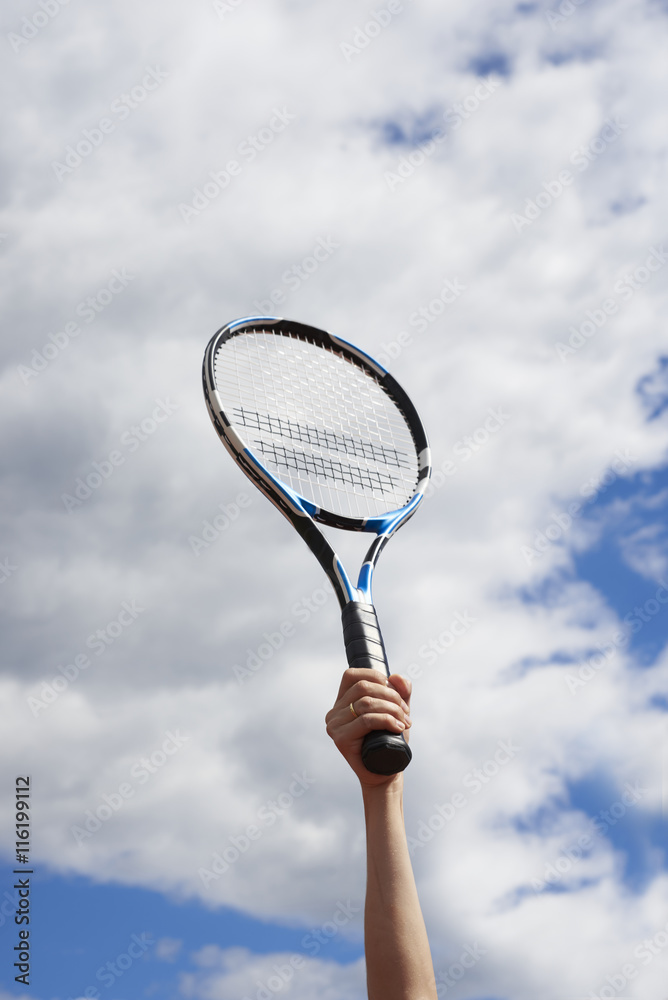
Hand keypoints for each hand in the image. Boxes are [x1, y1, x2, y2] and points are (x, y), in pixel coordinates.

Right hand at [325, 668, 411, 788]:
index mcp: (341, 702)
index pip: (351, 675)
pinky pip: (366, 720)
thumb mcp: (396, 711)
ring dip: (392, 709)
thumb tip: (396, 677)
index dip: (375, 677)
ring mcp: (335, 726)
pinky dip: (386, 720)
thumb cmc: (389, 741)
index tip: (395, 693)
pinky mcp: (341, 739)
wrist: (386, 772)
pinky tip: (398, 727)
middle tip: (406, 713)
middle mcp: (334, 712)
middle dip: (390, 696)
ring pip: (365, 703)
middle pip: (362, 688)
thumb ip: (401, 692)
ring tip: (405, 721)